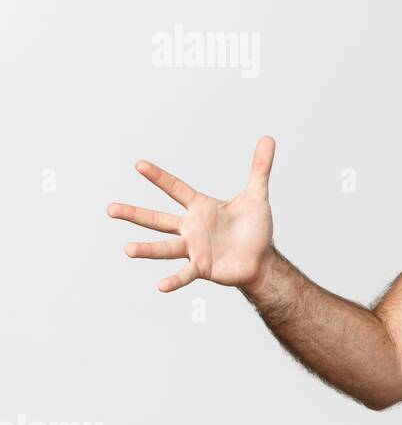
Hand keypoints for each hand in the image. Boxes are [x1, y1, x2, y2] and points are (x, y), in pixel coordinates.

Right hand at [108, 136, 276, 292]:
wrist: (261, 259)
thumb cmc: (254, 228)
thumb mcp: (257, 196)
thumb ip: (260, 168)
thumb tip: (268, 138)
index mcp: (201, 207)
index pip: (176, 188)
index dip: (159, 177)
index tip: (139, 165)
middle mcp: (191, 227)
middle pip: (158, 219)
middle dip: (135, 213)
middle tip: (110, 209)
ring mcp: (194, 248)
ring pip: (166, 247)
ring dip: (147, 249)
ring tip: (127, 250)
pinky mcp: (202, 267)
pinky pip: (185, 274)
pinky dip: (174, 279)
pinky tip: (161, 286)